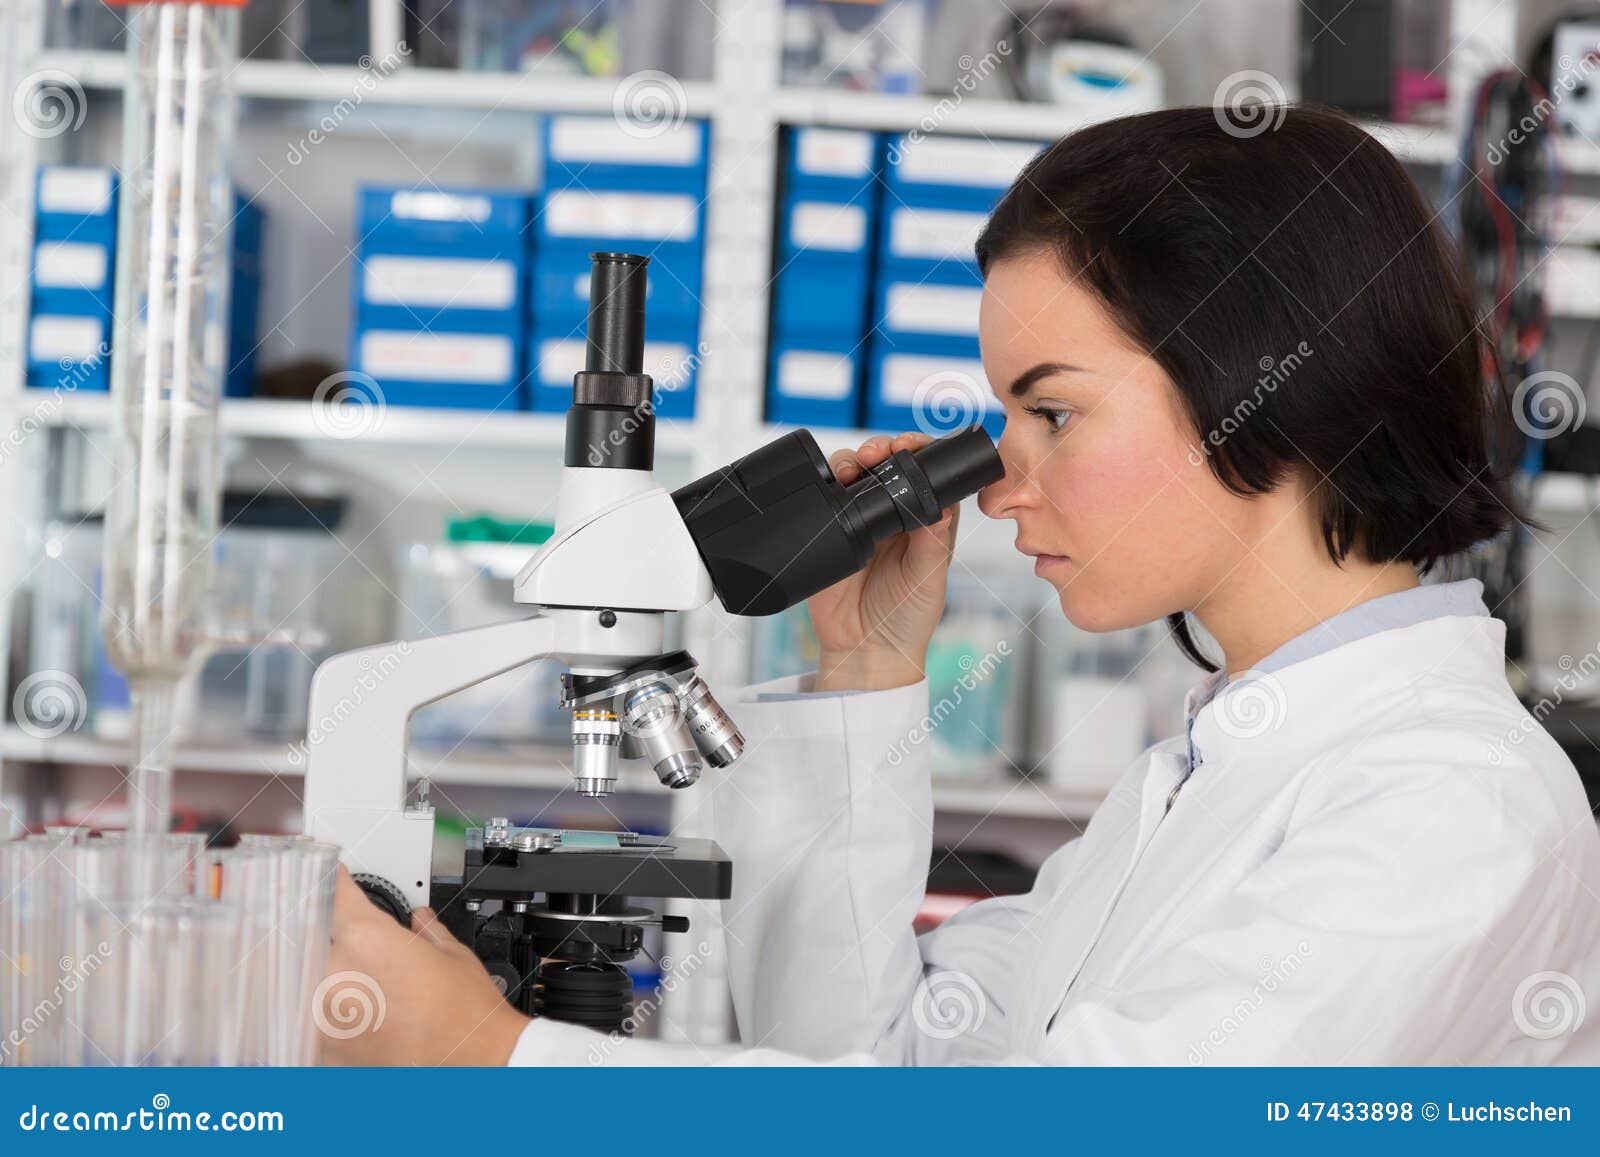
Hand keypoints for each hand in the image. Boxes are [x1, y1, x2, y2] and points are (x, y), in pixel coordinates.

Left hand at [318, 868, 528, 1065]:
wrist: (474, 1062)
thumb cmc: (467, 1011)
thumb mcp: (452, 953)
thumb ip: (425, 930)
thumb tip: (418, 921)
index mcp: (366, 938)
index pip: (337, 897)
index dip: (337, 883)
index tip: (334, 878)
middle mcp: (337, 974)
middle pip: (321, 942)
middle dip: (340, 940)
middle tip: (369, 950)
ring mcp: (327, 1015)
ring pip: (316, 983)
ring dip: (335, 980)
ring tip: (371, 990)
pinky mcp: (328, 1049)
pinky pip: (319, 1022)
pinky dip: (336, 1017)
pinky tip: (365, 1019)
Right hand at [809, 432, 958, 690]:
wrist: (864, 650)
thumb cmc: (907, 619)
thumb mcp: (929, 580)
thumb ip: (934, 544)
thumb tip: (944, 505)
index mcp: (924, 522)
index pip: (924, 475)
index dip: (918, 452)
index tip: (910, 445)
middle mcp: (892, 517)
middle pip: (885, 466)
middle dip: (881, 448)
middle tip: (877, 451)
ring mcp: (858, 522)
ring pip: (853, 476)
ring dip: (851, 461)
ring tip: (853, 466)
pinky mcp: (830, 532)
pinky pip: (824, 500)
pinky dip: (824, 484)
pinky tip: (830, 482)